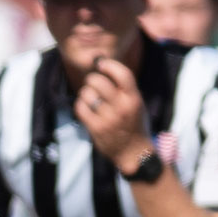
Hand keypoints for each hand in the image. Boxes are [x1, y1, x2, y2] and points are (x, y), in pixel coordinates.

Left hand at [74, 56, 150, 173]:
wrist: (133, 153)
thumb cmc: (134, 124)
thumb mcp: (136, 103)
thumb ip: (124, 88)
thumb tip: (101, 64)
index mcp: (134, 99)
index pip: (122, 74)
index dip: (108, 65)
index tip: (100, 64)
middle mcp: (122, 108)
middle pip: (99, 81)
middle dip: (92, 79)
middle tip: (92, 83)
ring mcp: (108, 119)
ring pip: (87, 93)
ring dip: (85, 92)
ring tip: (90, 97)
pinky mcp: (96, 129)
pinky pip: (80, 107)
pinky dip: (80, 104)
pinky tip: (86, 107)